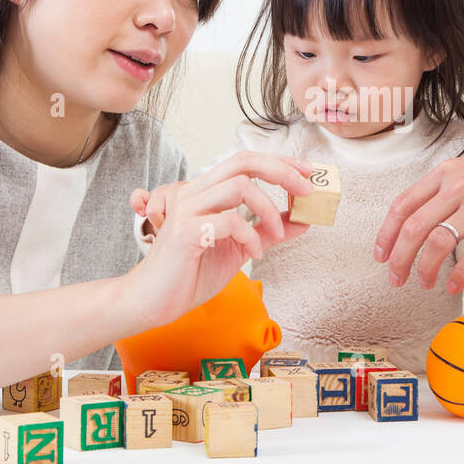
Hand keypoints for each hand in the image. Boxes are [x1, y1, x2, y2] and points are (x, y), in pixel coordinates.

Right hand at [115, 151, 317, 329]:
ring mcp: (188, 209)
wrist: (154, 301)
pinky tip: (254, 255)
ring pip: (239, 186)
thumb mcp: (239, 248)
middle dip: (282, 172)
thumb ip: (267, 231)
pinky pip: (230, 221)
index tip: (309, 172)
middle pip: (244, 162)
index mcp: (206, 192)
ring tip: (277, 236)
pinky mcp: (185, 231)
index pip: (246, 161)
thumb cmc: (191, 273)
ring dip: (269, 210)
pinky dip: (251, 237)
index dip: (280, 162)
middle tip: (307, 191)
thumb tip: (303, 220)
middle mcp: (195, 192)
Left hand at [374, 151, 463, 293]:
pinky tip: (453, 286)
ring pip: (438, 243)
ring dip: (425, 269)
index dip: (386, 234)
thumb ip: (442, 189)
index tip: (381, 255)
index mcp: (446, 174)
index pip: (403, 205)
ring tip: (423, 283)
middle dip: (399, 258)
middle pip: (414, 227)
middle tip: (395, 278)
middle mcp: (459, 186)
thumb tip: (412, 213)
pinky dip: (458, 275)